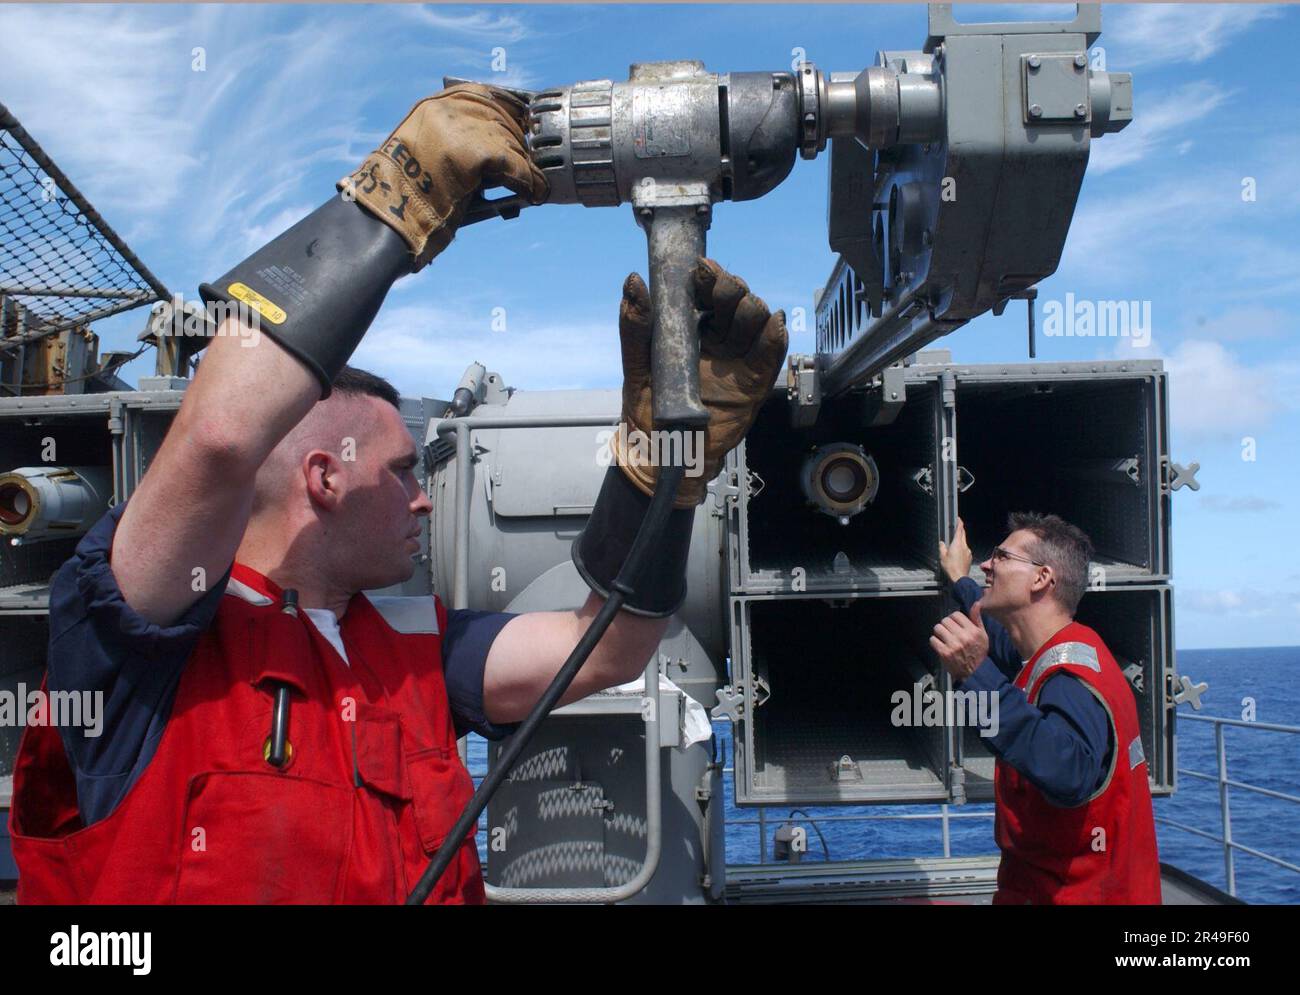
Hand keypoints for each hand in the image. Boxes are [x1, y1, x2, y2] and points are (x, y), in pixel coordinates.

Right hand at [341, 83, 547, 268]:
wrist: (386, 216)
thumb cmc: (404, 197)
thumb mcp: (427, 155)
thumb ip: (456, 143)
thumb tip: (500, 151)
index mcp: (433, 107)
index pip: (483, 94)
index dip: (508, 110)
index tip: (522, 124)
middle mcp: (447, 110)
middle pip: (501, 118)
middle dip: (519, 143)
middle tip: (530, 163)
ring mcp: (461, 128)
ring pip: (510, 141)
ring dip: (525, 165)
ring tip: (533, 183)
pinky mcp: (476, 151)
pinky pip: (515, 164)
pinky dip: (527, 181)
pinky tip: (532, 192)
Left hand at [615, 259, 787, 506]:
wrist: (661, 455)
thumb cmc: (646, 410)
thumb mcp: (636, 366)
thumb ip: (634, 328)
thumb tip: (633, 283)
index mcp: (691, 329)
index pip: (706, 293)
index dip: (707, 277)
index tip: (700, 269)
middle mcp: (718, 339)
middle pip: (735, 301)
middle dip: (731, 287)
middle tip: (716, 287)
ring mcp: (737, 360)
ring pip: (755, 320)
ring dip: (751, 306)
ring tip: (740, 306)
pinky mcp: (754, 383)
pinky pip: (770, 355)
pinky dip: (774, 337)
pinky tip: (772, 324)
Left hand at [930, 601, 989, 681]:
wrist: (975, 672)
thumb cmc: (978, 653)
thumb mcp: (983, 635)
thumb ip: (977, 619)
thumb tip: (976, 604)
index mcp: (973, 631)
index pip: (956, 614)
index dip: (953, 618)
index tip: (955, 624)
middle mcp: (963, 636)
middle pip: (945, 620)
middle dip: (946, 625)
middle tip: (949, 632)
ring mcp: (953, 645)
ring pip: (938, 628)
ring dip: (939, 633)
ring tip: (944, 638)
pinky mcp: (945, 653)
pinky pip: (933, 640)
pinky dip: (935, 642)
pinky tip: (941, 645)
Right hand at [939, 516, 973, 582]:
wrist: (960, 577)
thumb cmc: (950, 567)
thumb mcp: (942, 556)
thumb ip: (942, 548)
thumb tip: (942, 543)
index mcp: (957, 544)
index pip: (960, 530)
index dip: (959, 523)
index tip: (958, 519)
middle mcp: (964, 546)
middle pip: (963, 535)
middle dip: (960, 530)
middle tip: (957, 528)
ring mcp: (968, 551)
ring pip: (964, 542)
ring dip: (960, 540)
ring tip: (954, 543)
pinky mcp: (969, 557)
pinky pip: (965, 550)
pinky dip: (962, 548)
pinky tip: (957, 554)